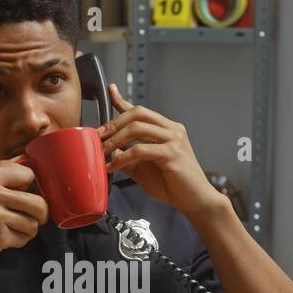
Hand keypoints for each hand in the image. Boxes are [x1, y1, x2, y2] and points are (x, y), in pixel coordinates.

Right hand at [0, 160, 48, 268]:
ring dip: (28, 229)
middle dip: (40, 213)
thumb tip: (27, 167)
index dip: (31, 185)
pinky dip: (18, 241)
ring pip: (33, 224)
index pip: (29, 174)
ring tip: (15, 229)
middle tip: (36, 217)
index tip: (27, 194)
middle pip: (38, 203)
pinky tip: (5, 238)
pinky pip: (23, 239)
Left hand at [98, 83, 218, 217]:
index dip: (122, 101)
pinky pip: (141, 149)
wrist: (194, 201)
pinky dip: (123, 157)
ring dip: (115, 139)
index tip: (110, 91)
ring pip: (137, 128)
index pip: (141, 111)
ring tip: (102, 152)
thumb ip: (127, 156)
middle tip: (98, 136)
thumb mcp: (143, 167)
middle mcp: (172, 130)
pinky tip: (114, 166)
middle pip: (137, 114)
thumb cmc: (172, 185)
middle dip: (113, 124)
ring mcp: (174, 140)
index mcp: (167, 129)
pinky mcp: (172, 153)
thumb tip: (108, 150)